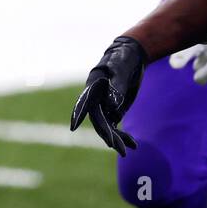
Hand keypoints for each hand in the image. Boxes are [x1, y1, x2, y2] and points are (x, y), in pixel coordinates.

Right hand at [71, 36, 146, 154]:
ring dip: (116, 139)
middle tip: (115, 146)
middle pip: (98, 119)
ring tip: (126, 151)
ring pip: (107, 127)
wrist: (131, 56)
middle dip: (105, 133)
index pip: (84, 103)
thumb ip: (116, 87)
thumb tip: (112, 108)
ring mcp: (105, 106)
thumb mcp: (120, 70)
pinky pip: (116, 127)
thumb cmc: (122, 59)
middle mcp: (96, 99)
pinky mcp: (115, 110)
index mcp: (93, 87)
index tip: (73, 127)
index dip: (78, 115)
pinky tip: (133, 144)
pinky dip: (123, 136)